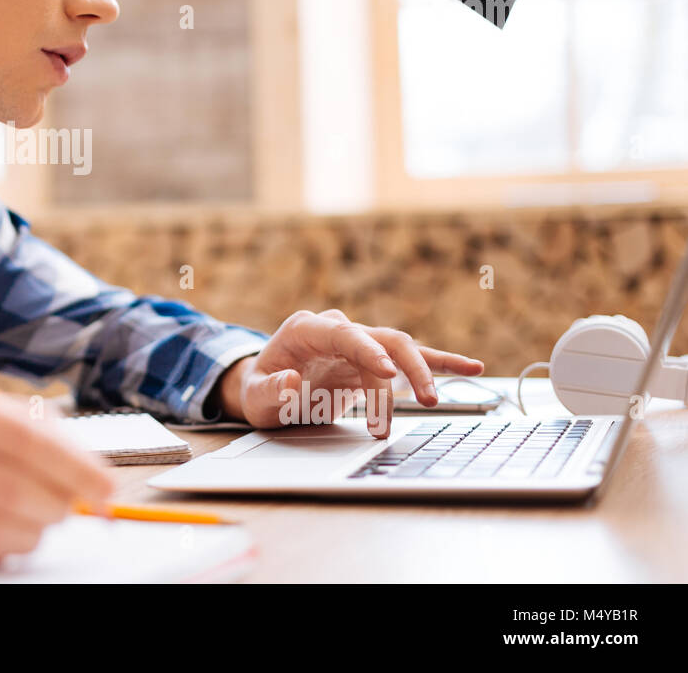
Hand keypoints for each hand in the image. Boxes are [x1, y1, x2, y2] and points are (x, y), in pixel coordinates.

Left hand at [218, 308, 484, 437]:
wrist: (267, 390)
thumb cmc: (260, 391)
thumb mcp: (256, 396)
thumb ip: (272, 390)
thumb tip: (292, 381)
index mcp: (306, 329)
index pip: (343, 333)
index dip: (368, 350)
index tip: (388, 374)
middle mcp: (337, 329)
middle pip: (381, 340)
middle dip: (406, 368)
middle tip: (423, 400)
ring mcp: (358, 343)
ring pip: (401, 349)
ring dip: (423, 372)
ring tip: (437, 399)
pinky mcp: (374, 362)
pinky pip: (410, 360)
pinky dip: (440, 363)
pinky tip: (472, 368)